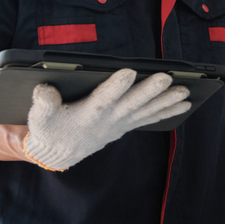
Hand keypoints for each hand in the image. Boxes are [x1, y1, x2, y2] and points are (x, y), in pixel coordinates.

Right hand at [22, 69, 189, 170]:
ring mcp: (120, 123)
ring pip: (146, 110)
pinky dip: (167, 111)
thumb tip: (44, 89)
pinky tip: (184, 104)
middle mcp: (109, 119)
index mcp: (88, 114)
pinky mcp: (127, 124)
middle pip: (132, 103)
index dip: (115, 86)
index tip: (128, 71)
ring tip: (185, 92)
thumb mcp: (39, 118)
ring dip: (166, 101)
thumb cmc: (50, 129)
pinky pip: (150, 118)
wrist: (60, 153)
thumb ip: (42, 104)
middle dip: (150, 90)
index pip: (103, 98)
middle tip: (167, 78)